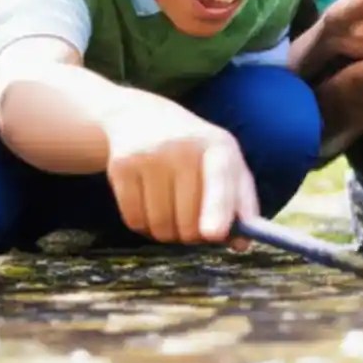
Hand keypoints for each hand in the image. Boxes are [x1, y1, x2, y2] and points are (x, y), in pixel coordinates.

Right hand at [103, 100, 257, 246]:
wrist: (142, 118)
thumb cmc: (197, 152)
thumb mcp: (226, 164)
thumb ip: (241, 203)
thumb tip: (241, 245)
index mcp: (218, 146)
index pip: (220, 180)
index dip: (217, 209)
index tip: (213, 233)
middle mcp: (183, 147)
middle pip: (188, 219)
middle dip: (193, 234)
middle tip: (193, 224)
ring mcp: (149, 155)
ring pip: (160, 225)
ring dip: (168, 233)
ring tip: (172, 211)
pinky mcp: (121, 167)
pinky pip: (134, 221)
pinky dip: (144, 226)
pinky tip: (150, 206)